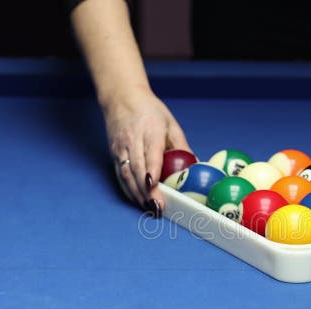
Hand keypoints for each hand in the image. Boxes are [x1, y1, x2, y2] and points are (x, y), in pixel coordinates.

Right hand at [104, 89, 190, 216]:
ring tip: (149, 208)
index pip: (150, 153)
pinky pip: (120, 175)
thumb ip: (182, 147)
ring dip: (137, 194)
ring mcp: (120, 148)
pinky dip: (128, 190)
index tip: (154, 185)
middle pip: (137, 168)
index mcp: (150, 130)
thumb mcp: (171, 125)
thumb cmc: (150, 111)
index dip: (151, 170)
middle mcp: (132, 140)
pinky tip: (138, 200)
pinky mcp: (114, 154)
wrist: (122, 98)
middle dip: (145, 190)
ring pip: (126, 174)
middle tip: (157, 206)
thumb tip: (197, 167)